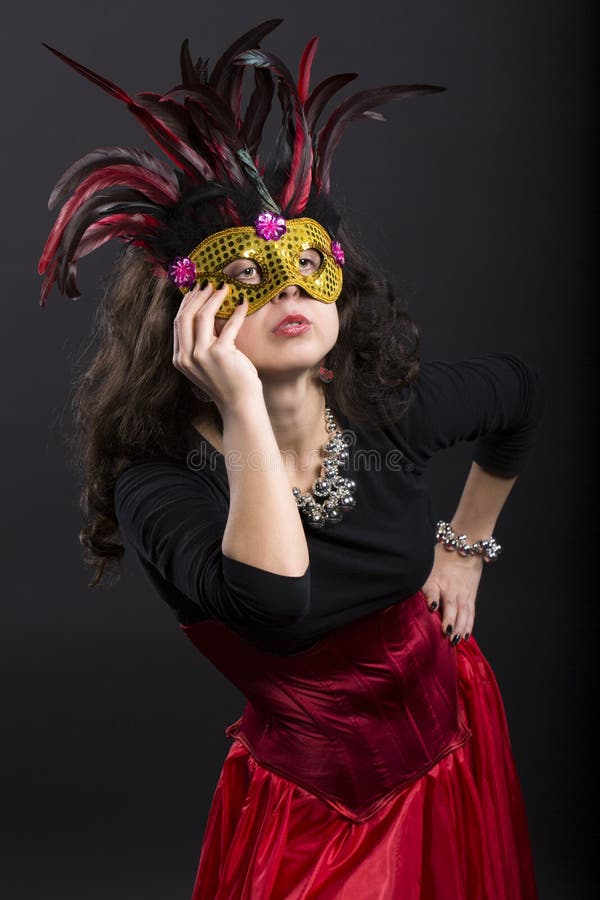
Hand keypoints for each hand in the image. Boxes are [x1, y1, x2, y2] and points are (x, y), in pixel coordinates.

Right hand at [172, 280, 262, 411]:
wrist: (239, 405)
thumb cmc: (226, 382)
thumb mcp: (206, 363)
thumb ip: (200, 344)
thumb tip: (204, 314)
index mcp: (179, 358)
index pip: (178, 323)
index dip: (187, 302)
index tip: (196, 289)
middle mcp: (186, 356)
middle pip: (185, 316)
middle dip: (197, 295)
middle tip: (210, 283)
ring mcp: (202, 355)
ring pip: (202, 316)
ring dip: (214, 298)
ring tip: (225, 288)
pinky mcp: (221, 354)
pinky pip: (228, 325)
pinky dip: (237, 312)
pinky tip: (243, 304)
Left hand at [420, 542, 483, 644]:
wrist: (464, 547)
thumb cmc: (440, 558)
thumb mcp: (426, 566)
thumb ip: (417, 581)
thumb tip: (398, 591)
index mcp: (435, 579)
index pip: (432, 589)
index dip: (432, 598)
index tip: (431, 607)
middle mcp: (449, 587)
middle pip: (451, 605)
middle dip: (449, 620)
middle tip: (446, 634)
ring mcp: (461, 592)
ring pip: (463, 612)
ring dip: (460, 626)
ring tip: (456, 639)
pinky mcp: (470, 596)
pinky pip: (470, 612)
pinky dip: (469, 624)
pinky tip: (465, 635)